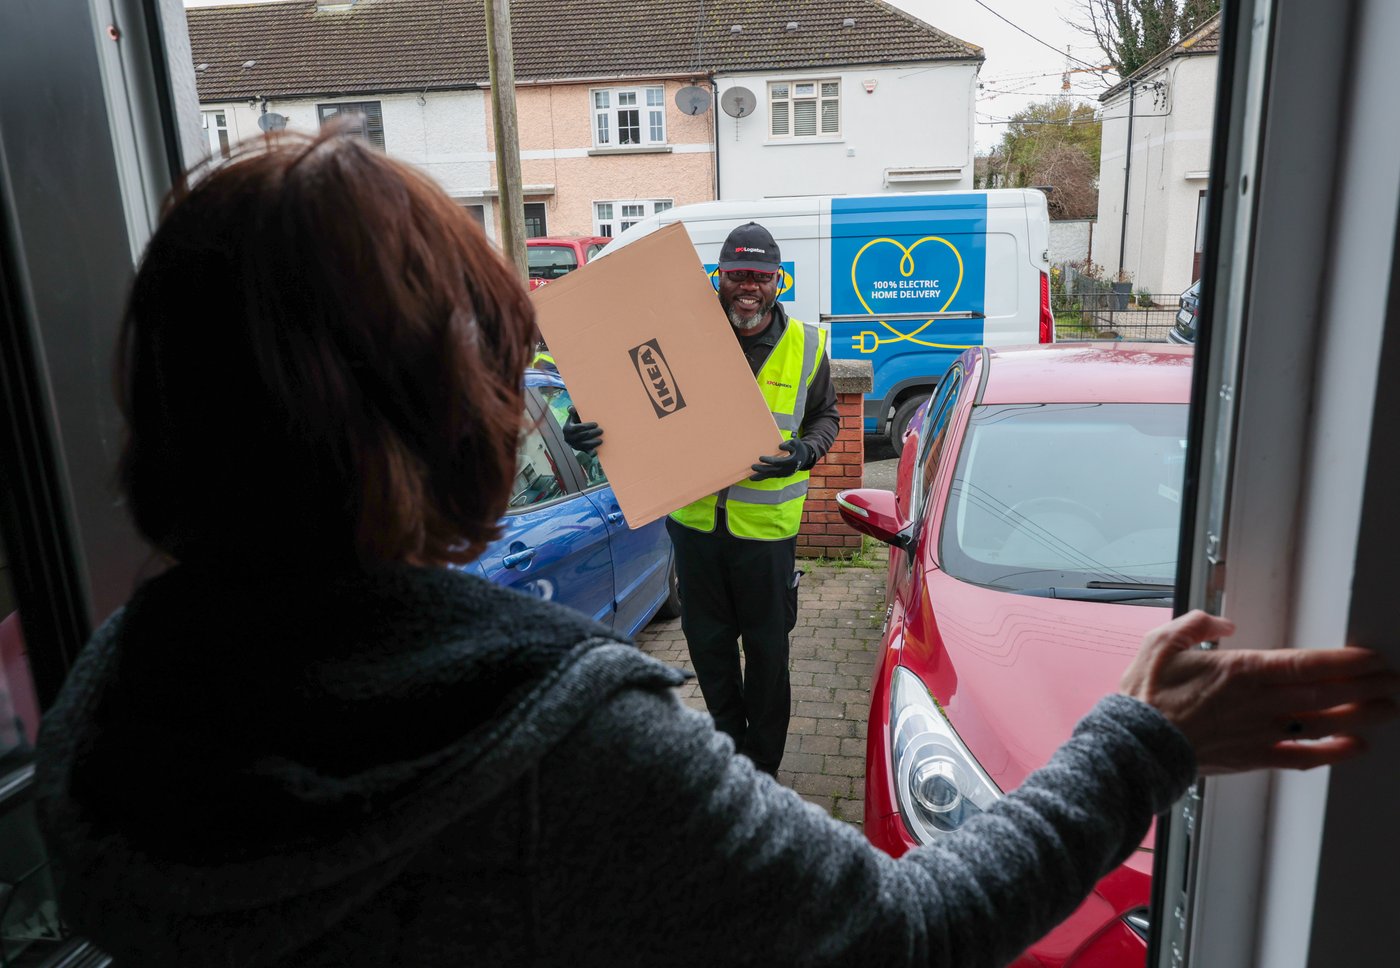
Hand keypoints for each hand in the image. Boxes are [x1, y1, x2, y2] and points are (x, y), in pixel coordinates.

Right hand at [562, 407, 602, 452]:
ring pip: (584, 445)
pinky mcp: (580, 450)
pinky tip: (596, 452)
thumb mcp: (573, 416)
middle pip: (581, 436)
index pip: (577, 428)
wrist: (574, 433)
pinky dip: (590, 453)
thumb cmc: (576, 421)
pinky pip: (585, 452)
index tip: (596, 424)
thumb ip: (573, 412)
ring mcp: (574, 445)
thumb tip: (572, 408)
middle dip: (592, 434)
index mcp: (566, 429)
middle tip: (601, 430)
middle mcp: (568, 438)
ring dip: (593, 443)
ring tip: (601, 440)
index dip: (587, 426)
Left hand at [749, 438, 813, 480]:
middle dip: (762, 469)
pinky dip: (763, 477)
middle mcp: (787, 470)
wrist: (805, 458)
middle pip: (772, 470)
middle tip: (752, 466)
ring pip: (771, 475)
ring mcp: (784, 474)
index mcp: (791, 461)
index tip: (760, 458)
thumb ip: (789, 443)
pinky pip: (771, 476)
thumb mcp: (797, 443)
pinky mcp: (782, 475)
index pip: (778, 462)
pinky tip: (755, 478)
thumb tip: (780, 446)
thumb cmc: (799, 448)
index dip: (769, 460)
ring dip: (761, 476)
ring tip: (751, 478)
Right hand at [1120, 610, 1399, 774]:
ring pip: (1323, 725)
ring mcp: (1260, 733)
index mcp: (1240, 671)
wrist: (1134, 745)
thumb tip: (1224, 625)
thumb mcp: (1160, 642)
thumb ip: (1196, 626)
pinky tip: (1354, 748)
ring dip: (1360, 716)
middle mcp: (1259, 703)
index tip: (1372, 659)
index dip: (1345, 663)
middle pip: (1326, 695)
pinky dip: (1334, 754)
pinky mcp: (1254, 758)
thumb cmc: (1145, 695)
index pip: (1306, 665)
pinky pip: (1304, 758)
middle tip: (1393, 682)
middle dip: (1366, 687)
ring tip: (1387, 710)